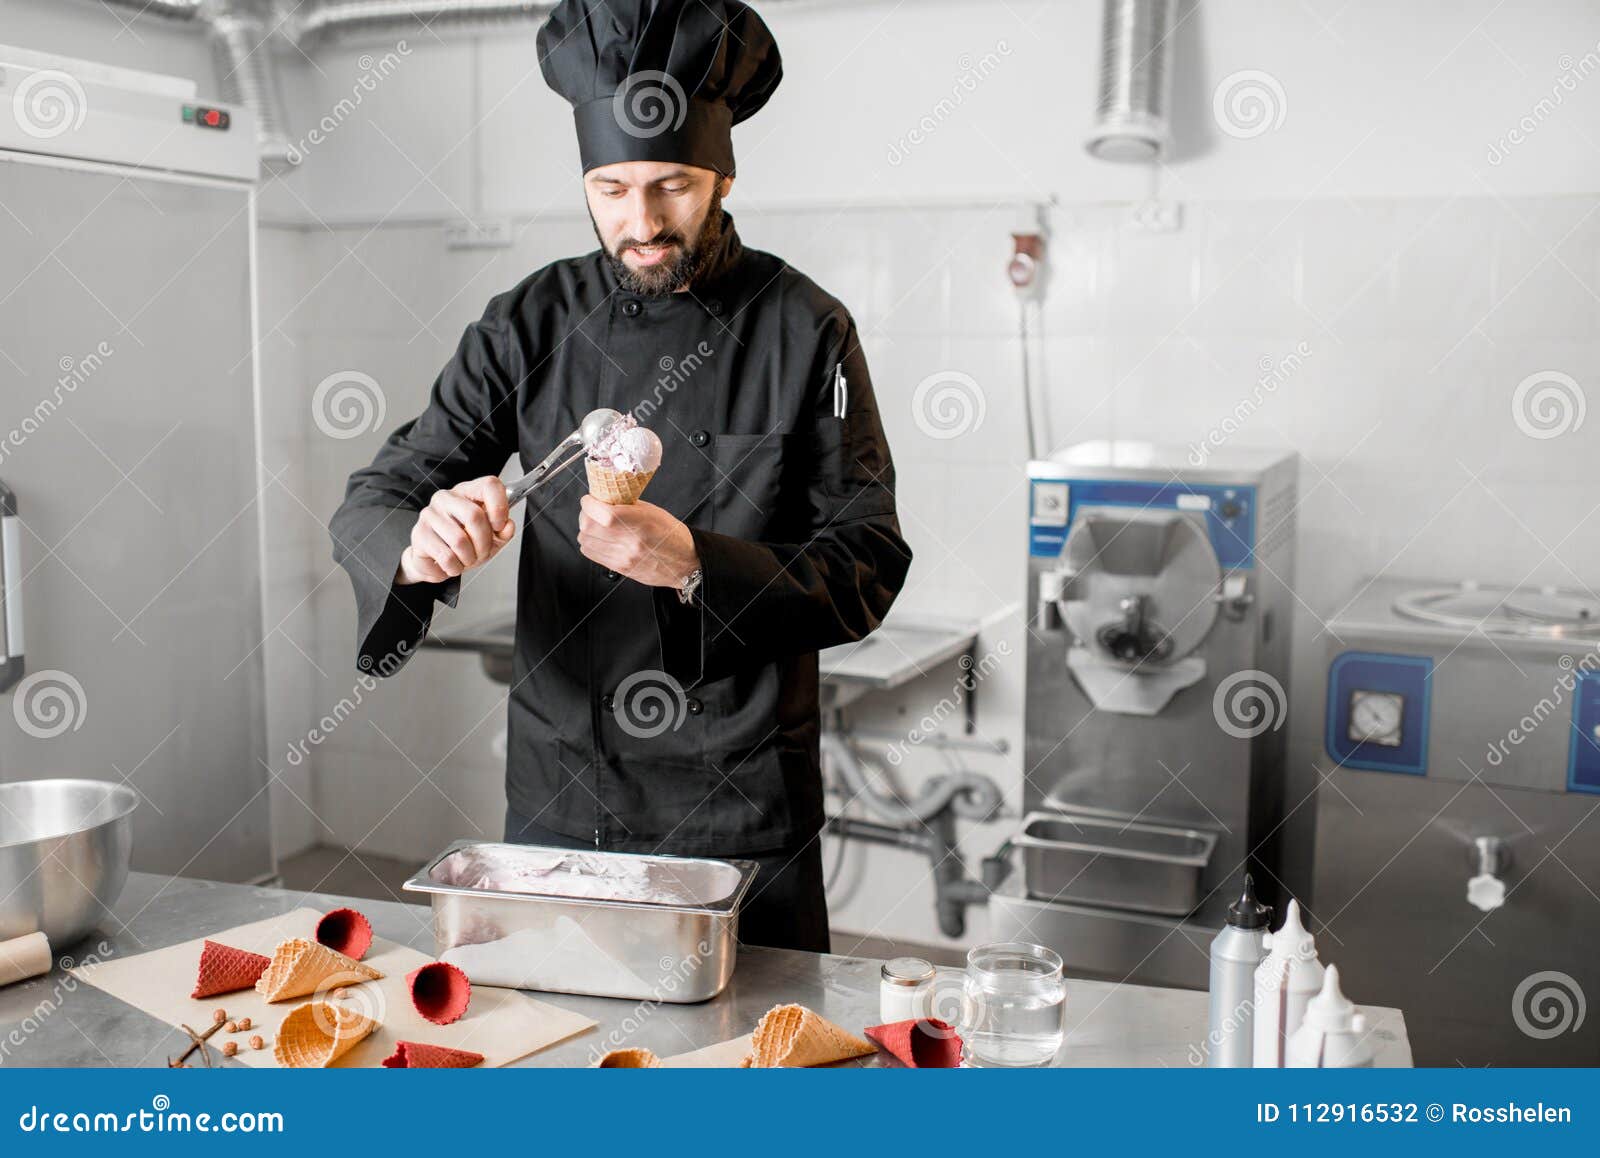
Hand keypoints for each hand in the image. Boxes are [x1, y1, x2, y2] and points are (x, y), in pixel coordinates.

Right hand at [397, 476, 515, 584]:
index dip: (500, 507)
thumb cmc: (463, 544)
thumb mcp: (490, 539)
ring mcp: (430, 514)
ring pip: (460, 540)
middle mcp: (446, 498)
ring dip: (469, 558)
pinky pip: (446, 556)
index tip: (499, 526)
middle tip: (481, 552)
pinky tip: (452, 565)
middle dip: (484, 543)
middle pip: (474, 516)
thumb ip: (503, 532)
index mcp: (467, 493)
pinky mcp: (419, 534)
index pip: (489, 485)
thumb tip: (508, 526)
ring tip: (466, 559)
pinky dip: (455, 568)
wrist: (433, 561)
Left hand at [577, 496, 698, 587]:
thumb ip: (626, 505)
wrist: (684, 563)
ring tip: (597, 524)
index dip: (589, 504)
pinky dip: (590, 543)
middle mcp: (629, 543)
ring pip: (585, 540)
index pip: (601, 514)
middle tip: (593, 510)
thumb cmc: (671, 535)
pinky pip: (590, 553)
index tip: (590, 500)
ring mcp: (622, 558)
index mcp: (639, 523)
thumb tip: (604, 499)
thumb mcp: (652, 512)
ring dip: (587, 529)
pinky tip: (601, 538)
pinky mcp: (619, 568)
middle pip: (588, 526)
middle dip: (586, 514)